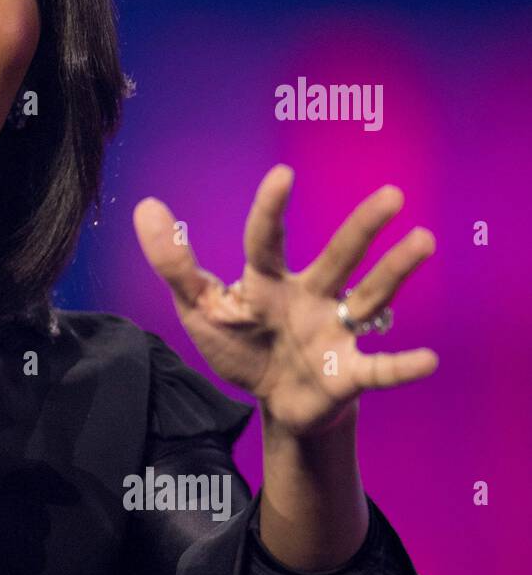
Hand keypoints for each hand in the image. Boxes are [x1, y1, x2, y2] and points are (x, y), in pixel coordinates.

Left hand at [133, 164, 437, 438]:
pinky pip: (379, 369)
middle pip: (336, 259)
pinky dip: (402, 366)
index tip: (282, 175)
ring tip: (423, 240)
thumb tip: (146, 205)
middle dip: (362, 229)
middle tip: (392, 195)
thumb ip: (174, 262)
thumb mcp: (199, 306)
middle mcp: (309, 297)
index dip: (270, 211)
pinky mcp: (348, 373)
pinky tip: (429, 359)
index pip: (266, 241)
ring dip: (395, 272)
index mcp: (267, 281)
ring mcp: (334, 332)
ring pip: (370, 297)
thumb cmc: (241, 343)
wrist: (275, 400)